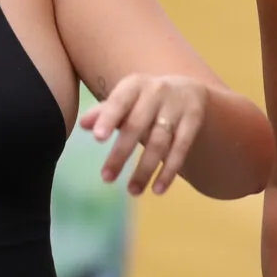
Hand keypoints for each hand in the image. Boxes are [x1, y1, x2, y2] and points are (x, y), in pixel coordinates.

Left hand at [84, 75, 208, 193]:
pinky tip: (158, 190)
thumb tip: (82, 124)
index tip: (97, 139)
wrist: (187, 89)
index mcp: (135, 85)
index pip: (119, 101)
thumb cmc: (144, 100)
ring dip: (145, 168)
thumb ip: (104, 112)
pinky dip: (169, 171)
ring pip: (159, 141)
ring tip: (133, 191)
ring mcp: (177, 106)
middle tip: (106, 178)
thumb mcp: (125, 100)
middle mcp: (157, 91)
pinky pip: (181, 148)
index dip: (108, 119)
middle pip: (137, 125)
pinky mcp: (193, 120)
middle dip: (120, 153)